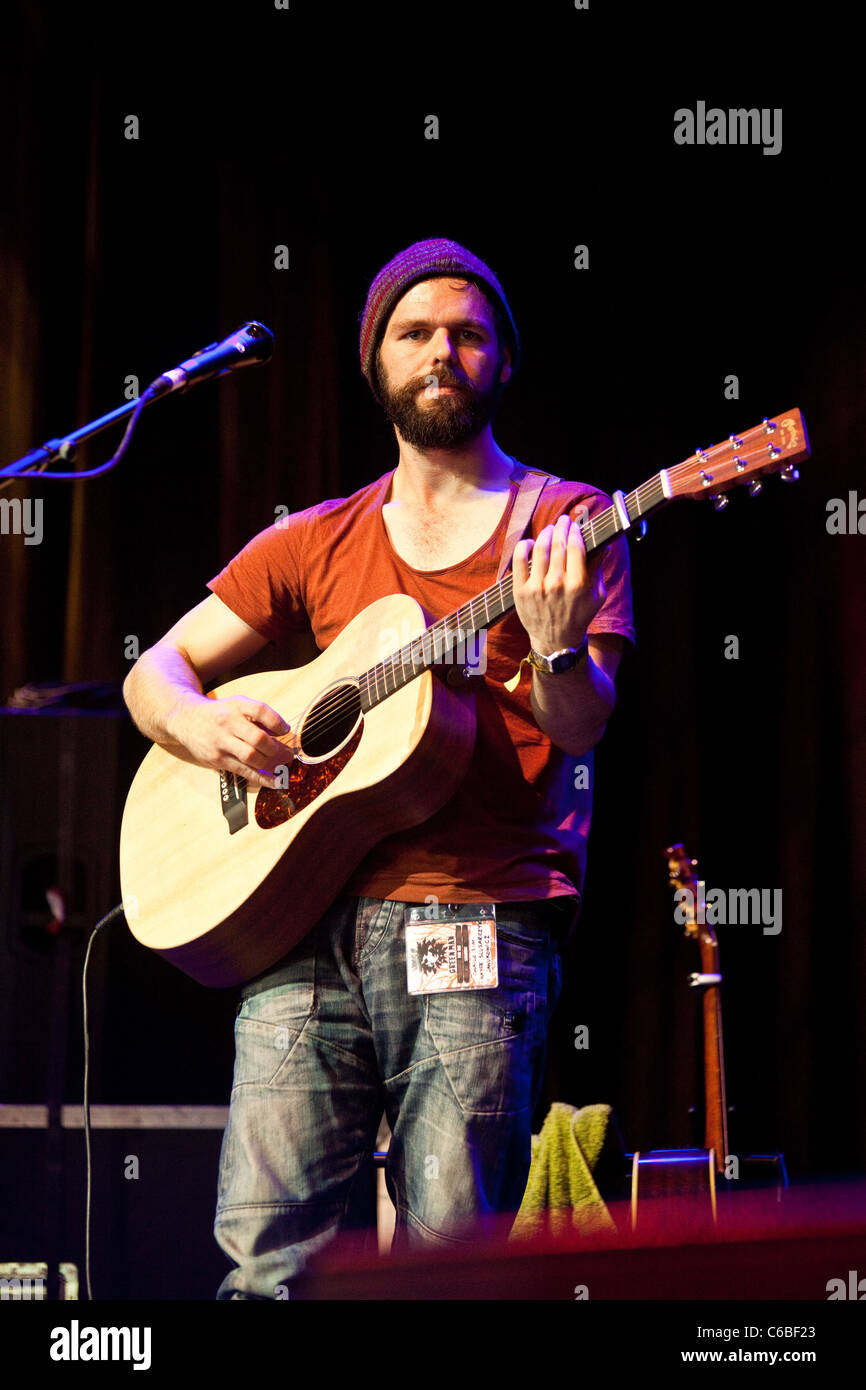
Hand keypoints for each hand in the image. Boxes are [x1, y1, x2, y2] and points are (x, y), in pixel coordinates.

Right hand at [165, 691, 293, 788]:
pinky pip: (243, 770)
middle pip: (257, 738)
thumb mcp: (237, 705)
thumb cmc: (218, 714)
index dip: (277, 722)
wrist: (185, 719)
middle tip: (287, 755)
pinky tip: (274, 781)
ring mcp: (221, 741)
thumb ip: (257, 716)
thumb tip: (282, 733)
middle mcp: (228, 722)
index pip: (261, 711)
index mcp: (237, 705)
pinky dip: (262, 778)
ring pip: (250, 756)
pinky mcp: (217, 758)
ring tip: (282, 767)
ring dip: (271, 764)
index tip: (286, 730)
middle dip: (276, 749)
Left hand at [512, 514, 606, 654]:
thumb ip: (597, 570)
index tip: (575, 525)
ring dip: (545, 533)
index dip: (575, 531)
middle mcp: (557, 584)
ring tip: (549, 529)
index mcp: (578, 585)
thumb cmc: (579, 616)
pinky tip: (531, 543)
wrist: (556, 641)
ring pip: (540, 548)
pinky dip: (524, 546)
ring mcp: (537, 587)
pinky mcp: (520, 591)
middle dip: (561, 526)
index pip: (576, 546)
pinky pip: (519, 560)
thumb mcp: (596, 596)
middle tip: (563, 520)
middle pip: (558, 543)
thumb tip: (604, 545)